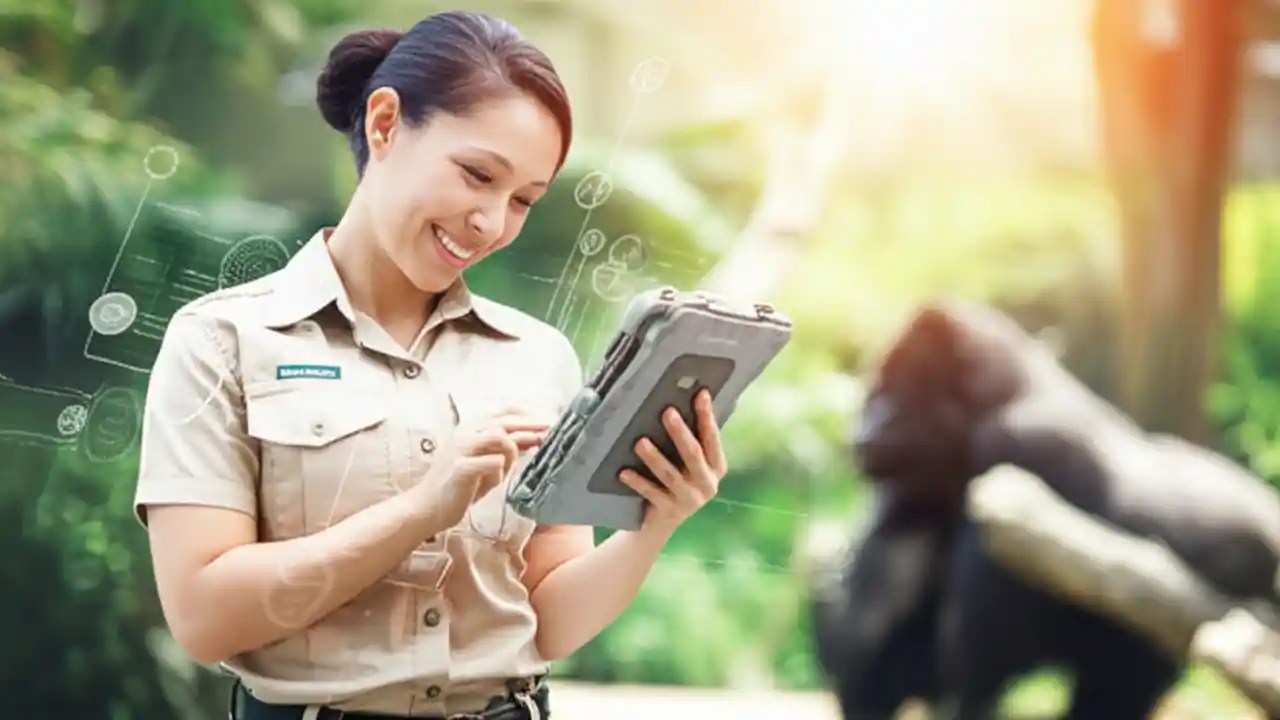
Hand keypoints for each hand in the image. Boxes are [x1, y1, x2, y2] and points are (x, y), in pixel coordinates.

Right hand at [420, 407, 550, 530]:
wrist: (428, 507)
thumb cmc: (461, 485)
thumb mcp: (489, 462)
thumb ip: (508, 449)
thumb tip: (536, 437)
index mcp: (472, 427)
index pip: (506, 410)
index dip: (530, 414)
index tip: (550, 421)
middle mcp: (465, 433)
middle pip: (504, 420)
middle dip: (531, 426)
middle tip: (551, 432)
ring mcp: (461, 449)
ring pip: (497, 435)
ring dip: (514, 448)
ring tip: (521, 459)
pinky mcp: (459, 469)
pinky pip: (489, 461)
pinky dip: (500, 466)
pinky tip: (501, 475)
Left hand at [618, 389, 727, 536]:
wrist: (660, 523)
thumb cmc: (675, 480)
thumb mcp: (688, 464)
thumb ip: (689, 440)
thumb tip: (677, 402)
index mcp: (716, 467)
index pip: (712, 438)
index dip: (707, 417)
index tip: (701, 394)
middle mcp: (707, 484)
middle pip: (693, 454)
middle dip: (680, 433)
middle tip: (667, 412)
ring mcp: (688, 500)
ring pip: (670, 475)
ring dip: (655, 458)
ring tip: (640, 442)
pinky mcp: (669, 512)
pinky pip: (651, 493)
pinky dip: (637, 482)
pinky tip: (624, 472)